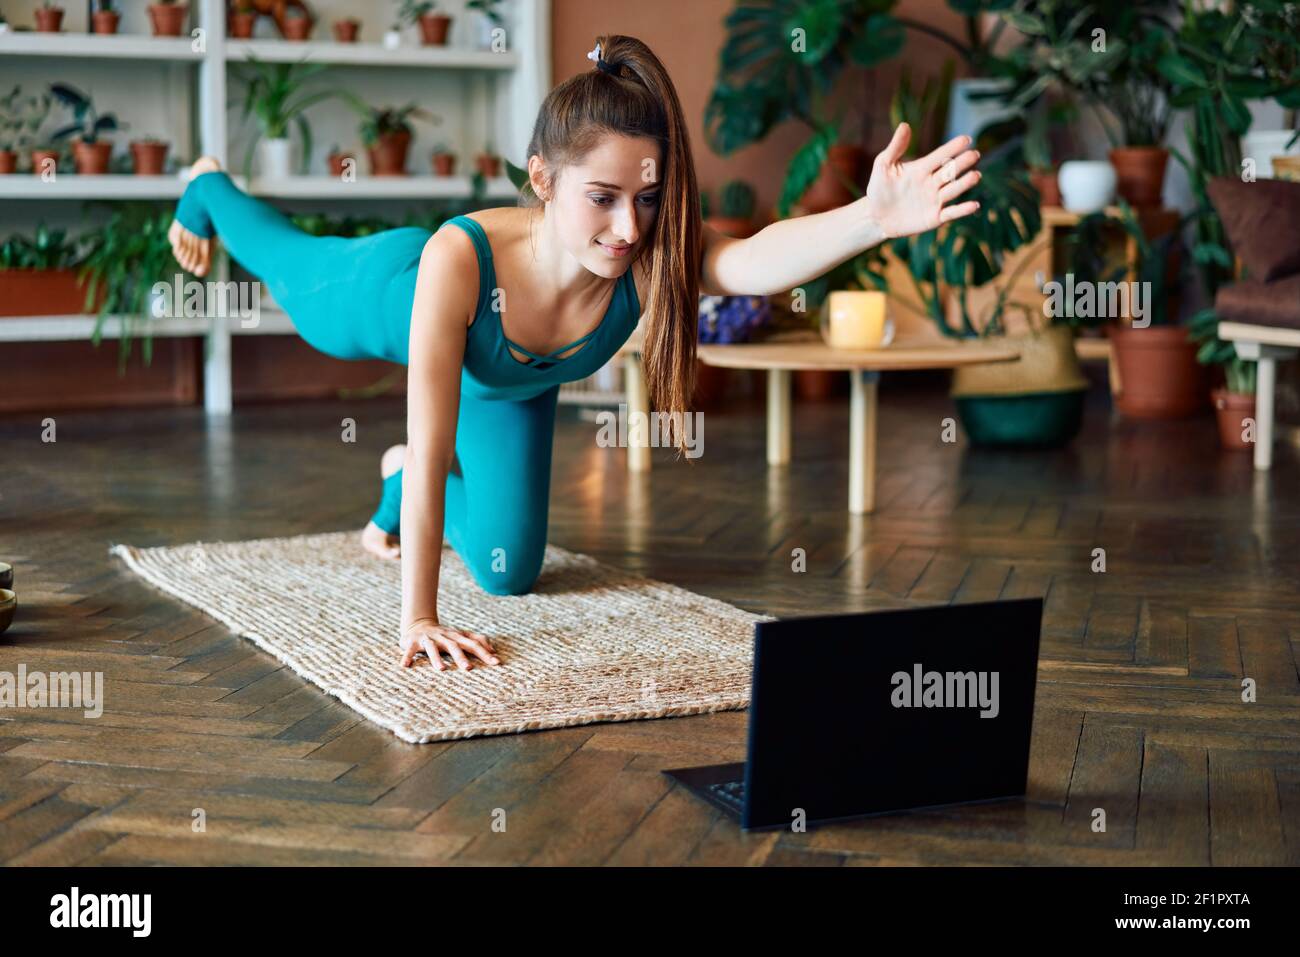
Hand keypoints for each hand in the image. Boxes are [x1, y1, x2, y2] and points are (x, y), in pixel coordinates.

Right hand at [400, 617, 498, 670]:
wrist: (418, 624)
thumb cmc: (444, 635)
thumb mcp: (461, 636)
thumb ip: (477, 641)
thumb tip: (493, 650)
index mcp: (456, 637)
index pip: (473, 644)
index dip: (484, 653)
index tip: (496, 662)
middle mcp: (444, 637)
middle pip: (454, 646)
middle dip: (461, 657)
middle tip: (469, 669)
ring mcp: (428, 639)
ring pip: (433, 648)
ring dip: (436, 658)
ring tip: (441, 669)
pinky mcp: (413, 642)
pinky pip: (410, 650)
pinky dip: (407, 656)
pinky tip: (405, 665)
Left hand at [862, 123, 981, 240]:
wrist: (875, 216)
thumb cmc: (879, 188)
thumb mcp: (883, 166)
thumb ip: (895, 147)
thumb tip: (905, 125)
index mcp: (922, 168)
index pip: (940, 156)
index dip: (952, 148)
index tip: (966, 139)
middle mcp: (932, 183)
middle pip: (950, 171)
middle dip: (962, 163)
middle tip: (974, 155)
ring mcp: (935, 200)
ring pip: (953, 190)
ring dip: (965, 183)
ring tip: (976, 176)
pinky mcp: (935, 217)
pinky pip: (951, 213)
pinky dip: (963, 210)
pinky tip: (974, 205)